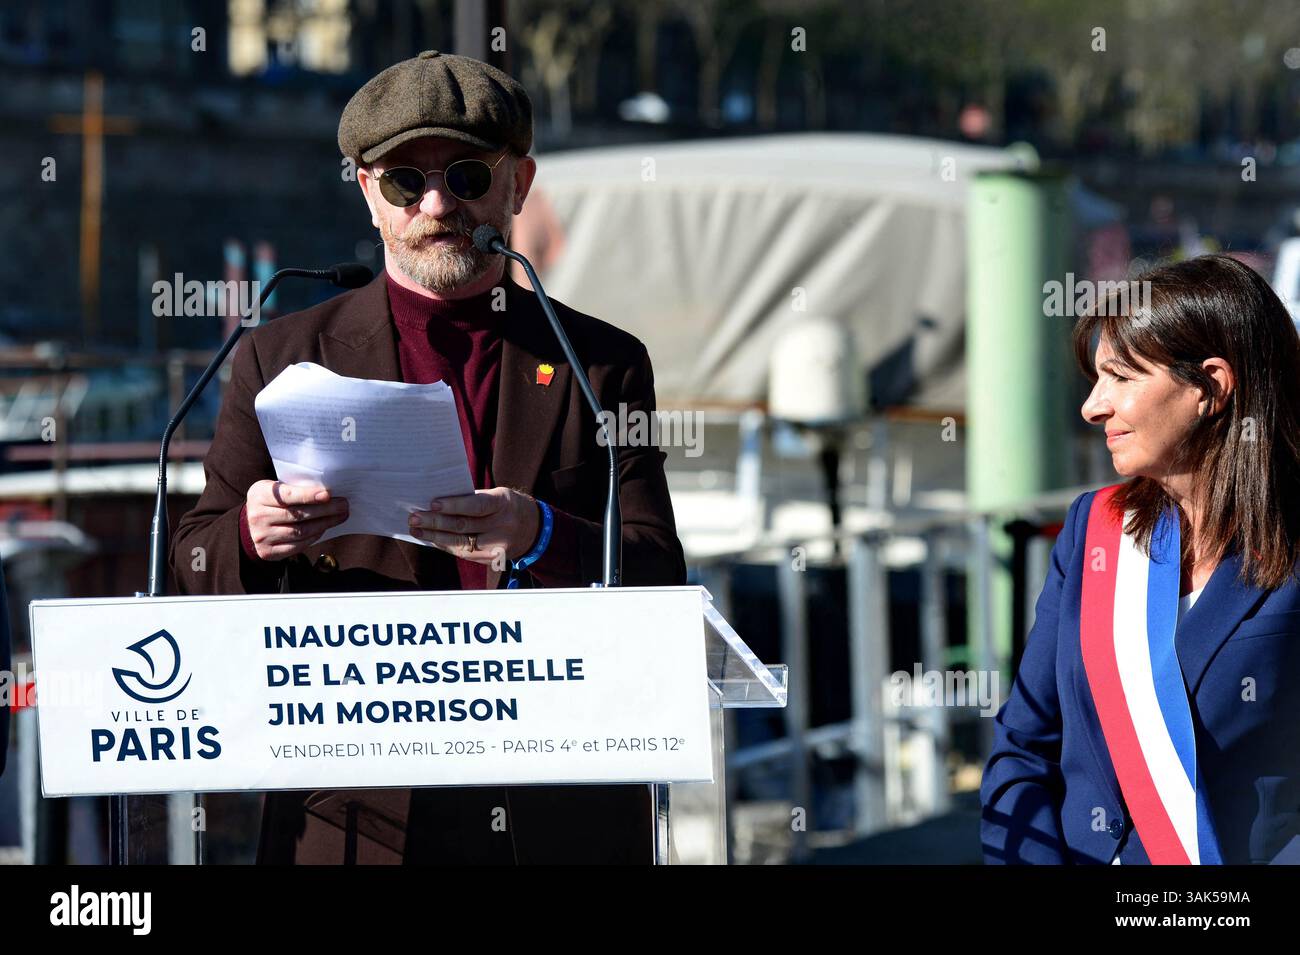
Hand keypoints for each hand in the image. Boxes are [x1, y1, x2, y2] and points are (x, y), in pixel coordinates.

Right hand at [245, 480, 348, 559]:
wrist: (246, 526)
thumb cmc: (268, 503)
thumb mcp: (272, 489)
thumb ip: (293, 489)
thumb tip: (326, 492)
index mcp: (259, 495)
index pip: (287, 495)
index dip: (308, 495)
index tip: (327, 494)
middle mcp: (258, 516)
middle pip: (298, 515)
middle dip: (325, 510)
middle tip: (344, 505)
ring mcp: (262, 536)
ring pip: (300, 531)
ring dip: (324, 524)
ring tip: (339, 517)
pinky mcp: (268, 552)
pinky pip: (297, 546)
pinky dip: (314, 537)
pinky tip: (323, 529)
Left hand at [407, 487, 539, 567]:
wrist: (534, 530)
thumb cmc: (507, 507)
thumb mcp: (497, 495)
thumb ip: (472, 499)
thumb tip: (438, 503)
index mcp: (503, 504)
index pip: (476, 506)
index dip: (454, 505)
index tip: (433, 504)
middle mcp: (502, 526)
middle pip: (464, 526)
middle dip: (436, 522)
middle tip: (414, 517)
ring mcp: (497, 545)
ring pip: (461, 543)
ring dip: (435, 536)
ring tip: (417, 529)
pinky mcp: (492, 558)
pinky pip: (464, 553)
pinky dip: (446, 545)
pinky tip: (432, 539)